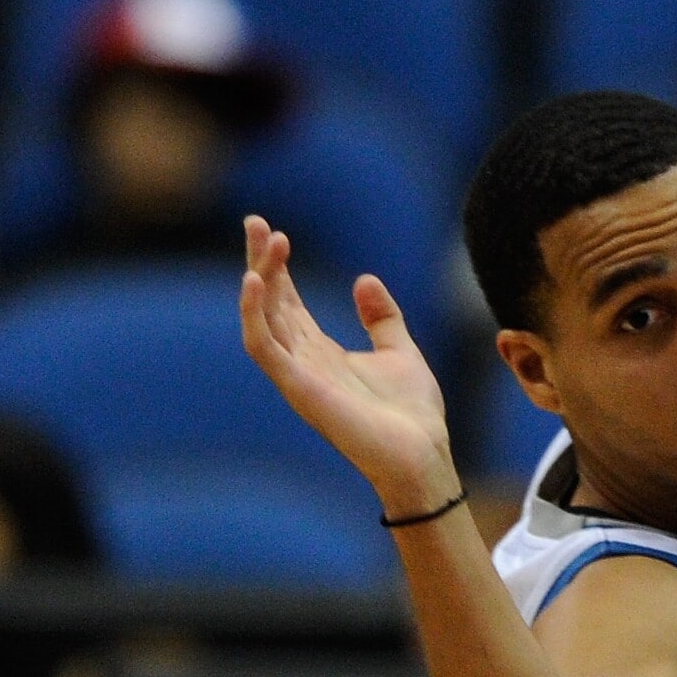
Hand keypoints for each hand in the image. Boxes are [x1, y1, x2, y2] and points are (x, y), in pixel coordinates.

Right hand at [237, 216, 456, 512]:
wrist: (423, 455)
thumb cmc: (411, 416)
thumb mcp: (400, 351)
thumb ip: (381, 318)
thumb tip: (364, 280)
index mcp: (320, 353)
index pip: (287, 301)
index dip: (276, 266)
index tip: (270, 229)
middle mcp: (301, 361)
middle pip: (269, 303)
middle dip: (260, 262)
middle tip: (255, 221)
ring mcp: (296, 375)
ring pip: (262, 318)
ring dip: (259, 278)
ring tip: (267, 241)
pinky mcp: (298, 389)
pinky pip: (263, 347)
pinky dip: (253, 315)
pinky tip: (253, 282)